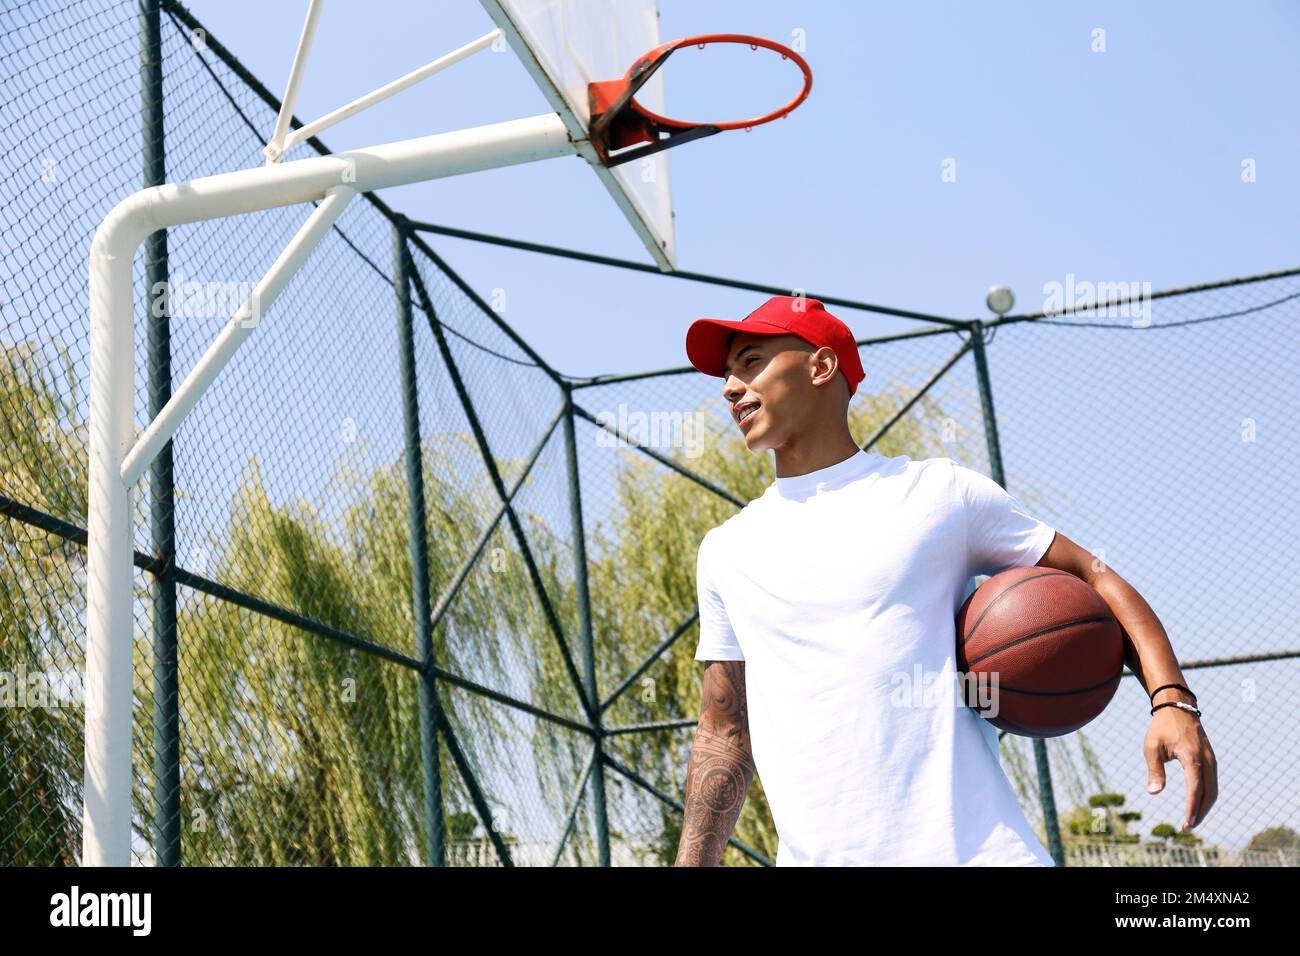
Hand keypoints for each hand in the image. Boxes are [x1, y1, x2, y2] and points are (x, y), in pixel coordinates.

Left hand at [1144, 702, 1217, 831]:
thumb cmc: (1162, 727)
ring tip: (1192, 821)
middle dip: (1200, 812)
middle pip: (1209, 793)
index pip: (1195, 788)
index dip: (1192, 808)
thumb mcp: (1152, 747)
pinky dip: (1207, 797)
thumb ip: (1154, 770)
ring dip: (1205, 807)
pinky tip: (1198, 805)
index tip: (1186, 823)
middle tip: (1188, 827)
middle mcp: (1207, 760)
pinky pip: (1213, 783)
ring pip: (1214, 789)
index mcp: (1192, 756)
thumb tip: (1154, 792)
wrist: (1178, 708)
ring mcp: (1212, 760)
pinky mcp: (1211, 760)